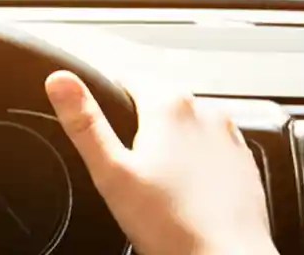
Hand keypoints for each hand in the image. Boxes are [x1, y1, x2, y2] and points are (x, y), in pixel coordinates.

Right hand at [44, 71, 275, 254]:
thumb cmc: (171, 225)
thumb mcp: (111, 173)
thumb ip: (84, 123)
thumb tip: (59, 80)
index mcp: (169, 104)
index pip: (129, 78)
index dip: (110, 99)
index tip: (104, 128)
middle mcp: (205, 111)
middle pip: (159, 100)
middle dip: (140, 124)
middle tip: (128, 165)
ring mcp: (229, 136)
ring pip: (187, 124)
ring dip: (171, 141)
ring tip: (158, 182)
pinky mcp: (244, 161)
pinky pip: (212, 148)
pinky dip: (197, 161)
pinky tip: (186, 191)